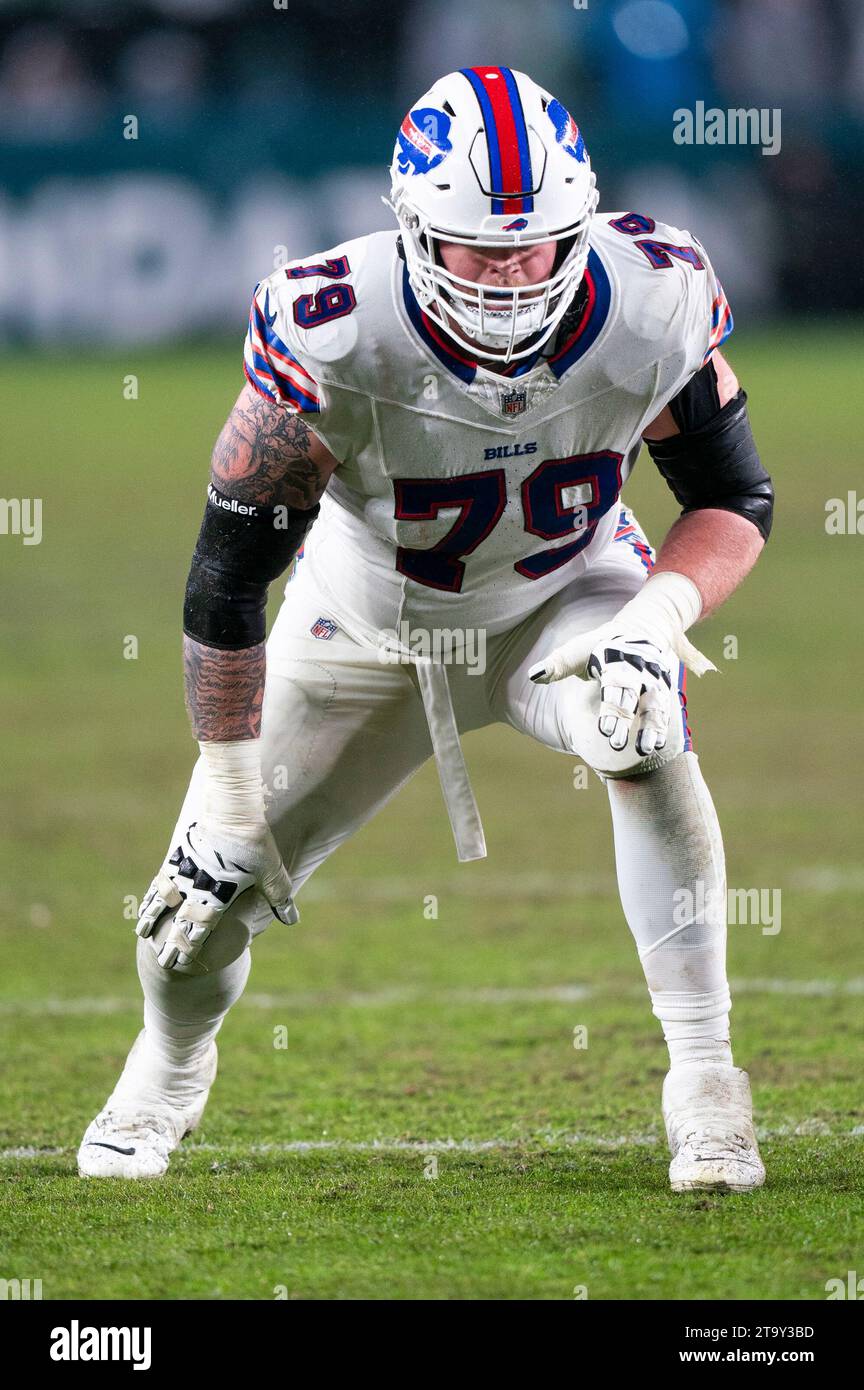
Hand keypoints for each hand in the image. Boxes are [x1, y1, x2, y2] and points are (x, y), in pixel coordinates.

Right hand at [136, 820, 297, 969]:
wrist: (232, 806)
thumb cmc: (254, 841)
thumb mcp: (272, 871)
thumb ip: (279, 897)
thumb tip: (292, 920)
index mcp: (217, 894)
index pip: (201, 929)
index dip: (191, 947)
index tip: (182, 964)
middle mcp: (197, 885)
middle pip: (180, 919)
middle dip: (171, 942)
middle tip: (162, 962)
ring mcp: (185, 868)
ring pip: (164, 898)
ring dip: (153, 915)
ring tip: (142, 929)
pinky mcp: (181, 850)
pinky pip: (164, 875)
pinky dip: (155, 889)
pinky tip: (151, 893)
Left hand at [530, 621, 677, 756]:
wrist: (641, 629)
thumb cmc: (600, 645)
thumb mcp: (578, 649)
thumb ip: (558, 664)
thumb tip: (534, 675)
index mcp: (615, 656)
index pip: (613, 683)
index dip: (610, 708)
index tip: (603, 730)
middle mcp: (638, 667)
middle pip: (631, 696)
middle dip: (623, 720)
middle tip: (615, 744)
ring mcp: (653, 678)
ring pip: (654, 704)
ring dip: (650, 727)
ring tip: (645, 749)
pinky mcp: (662, 689)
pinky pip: (663, 709)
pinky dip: (660, 726)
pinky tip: (655, 745)